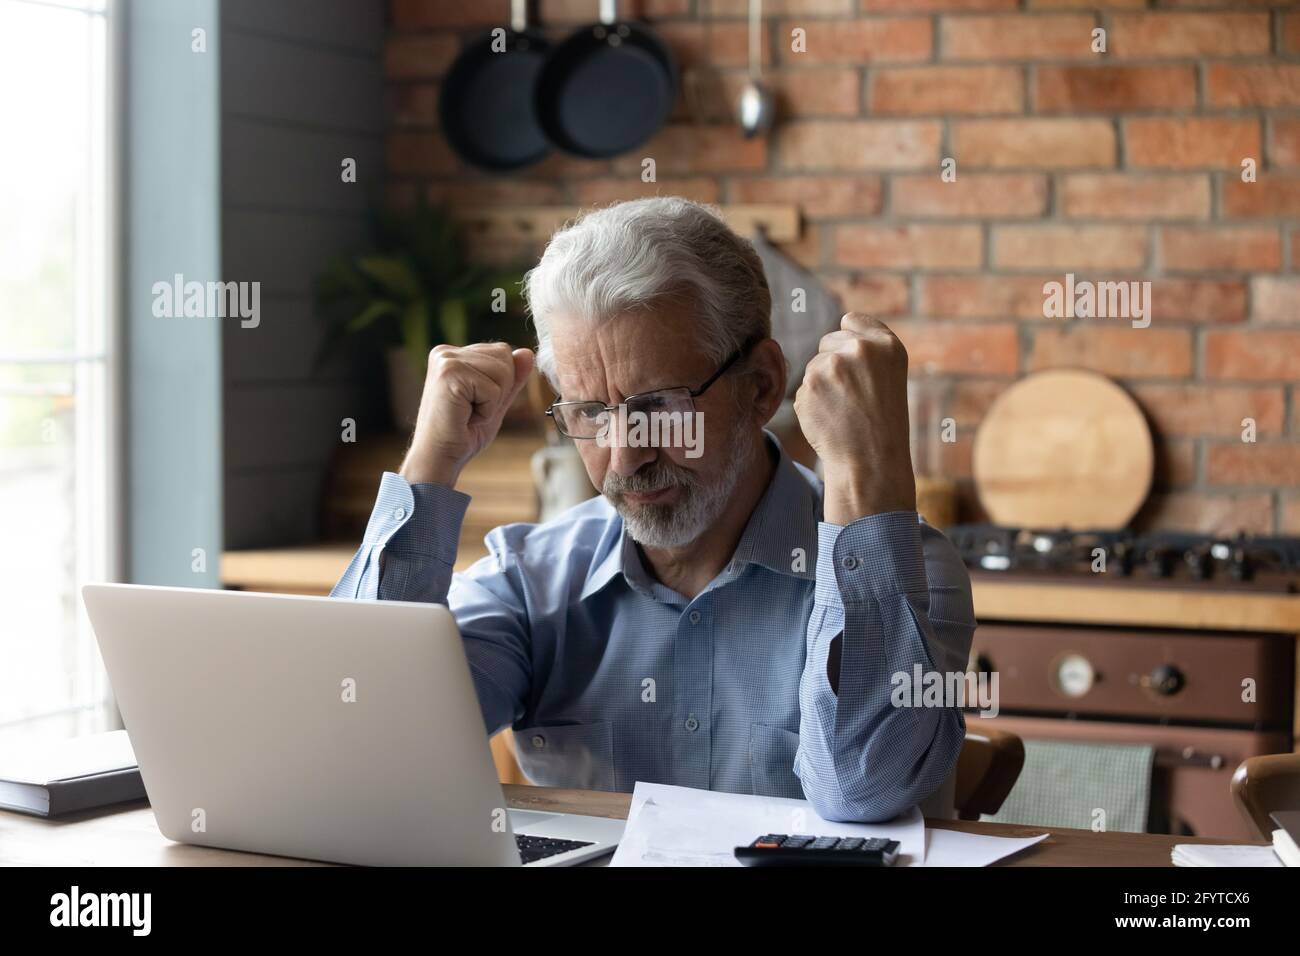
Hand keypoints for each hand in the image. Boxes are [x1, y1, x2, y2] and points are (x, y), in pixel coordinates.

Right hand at [399, 342, 534, 487]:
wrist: (438, 458)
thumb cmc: (462, 433)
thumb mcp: (495, 402)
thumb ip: (511, 378)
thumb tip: (527, 353)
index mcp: (453, 354)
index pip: (502, 352)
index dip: (500, 384)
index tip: (474, 403)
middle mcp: (446, 352)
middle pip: (505, 357)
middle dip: (499, 390)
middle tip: (471, 410)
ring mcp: (446, 361)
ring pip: (503, 371)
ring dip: (493, 401)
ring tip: (467, 413)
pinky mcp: (450, 374)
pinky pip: (493, 389)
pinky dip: (486, 411)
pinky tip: (464, 417)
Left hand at [793, 314, 915, 523]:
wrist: (871, 461)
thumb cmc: (882, 422)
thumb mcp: (890, 376)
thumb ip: (868, 349)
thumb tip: (840, 322)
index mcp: (887, 345)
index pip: (851, 321)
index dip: (849, 344)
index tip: (858, 368)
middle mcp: (861, 349)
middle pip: (827, 343)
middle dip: (832, 365)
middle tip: (851, 397)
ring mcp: (833, 365)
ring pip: (813, 367)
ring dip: (820, 387)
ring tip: (842, 411)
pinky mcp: (809, 384)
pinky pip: (801, 389)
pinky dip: (809, 404)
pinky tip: (828, 419)